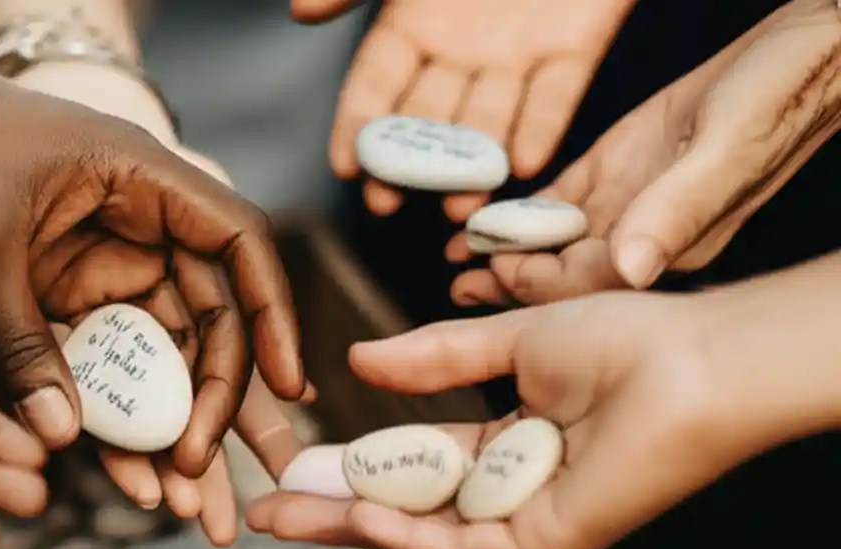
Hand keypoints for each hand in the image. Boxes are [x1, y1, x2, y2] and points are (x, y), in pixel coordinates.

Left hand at [0, 65, 305, 482]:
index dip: (273, 313)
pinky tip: (129, 471)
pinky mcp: (64, 296)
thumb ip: (18, 340)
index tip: (288, 383)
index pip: (238, 243)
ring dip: (168, 418)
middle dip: (214, 392)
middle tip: (200, 464)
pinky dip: (114, 413)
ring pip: (159, 350)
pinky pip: (103, 362)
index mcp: (142, 180)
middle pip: (207, 312)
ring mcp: (102, 262)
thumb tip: (62, 436)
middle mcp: (137, 222)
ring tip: (180, 492)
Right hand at [248, 290, 766, 548]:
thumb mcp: (508, 338)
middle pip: (405, 505)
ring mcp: (525, 519)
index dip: (352, 464)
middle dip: (332, 506)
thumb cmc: (626, 340)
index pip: (413, 463)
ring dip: (350, 524)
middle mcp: (512, 489)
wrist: (694, 361)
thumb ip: (434, 356)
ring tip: (282, 515)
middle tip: (267, 506)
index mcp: (509, 444)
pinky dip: (406, 531)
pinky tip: (354, 515)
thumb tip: (359, 361)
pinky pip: (462, 546)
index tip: (294, 459)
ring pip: (421, 531)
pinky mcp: (546, 541)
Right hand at [294, 0, 632, 217]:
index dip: (357, 127)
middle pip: (428, 119)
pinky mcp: (574, 48)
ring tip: (461, 205)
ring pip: (489, 119)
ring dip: (475, 165)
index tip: (344, 167)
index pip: (374, 88)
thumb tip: (298, 13)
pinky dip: (541, 125)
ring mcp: (515, 54)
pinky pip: (555, 94)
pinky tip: (525, 161)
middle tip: (390, 203)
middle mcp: (458, 50)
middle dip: (410, 166)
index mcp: (410, 26)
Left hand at [448, 0, 840, 306]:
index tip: (492, 270)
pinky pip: (561, 202)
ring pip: (554, 242)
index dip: (538, 281)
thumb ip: (677, 209)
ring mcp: (629, 205)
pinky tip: (485, 219)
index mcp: (671, 244)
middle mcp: (643, 235)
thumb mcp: (727, 147)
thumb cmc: (780, 95)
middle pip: (562, 273)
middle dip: (508, 282)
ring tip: (457, 259)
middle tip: (455, 286)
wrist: (804, 53)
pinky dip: (522, 213)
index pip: (591, 281)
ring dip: (506, 252)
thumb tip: (630, 268)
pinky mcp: (618, 171)